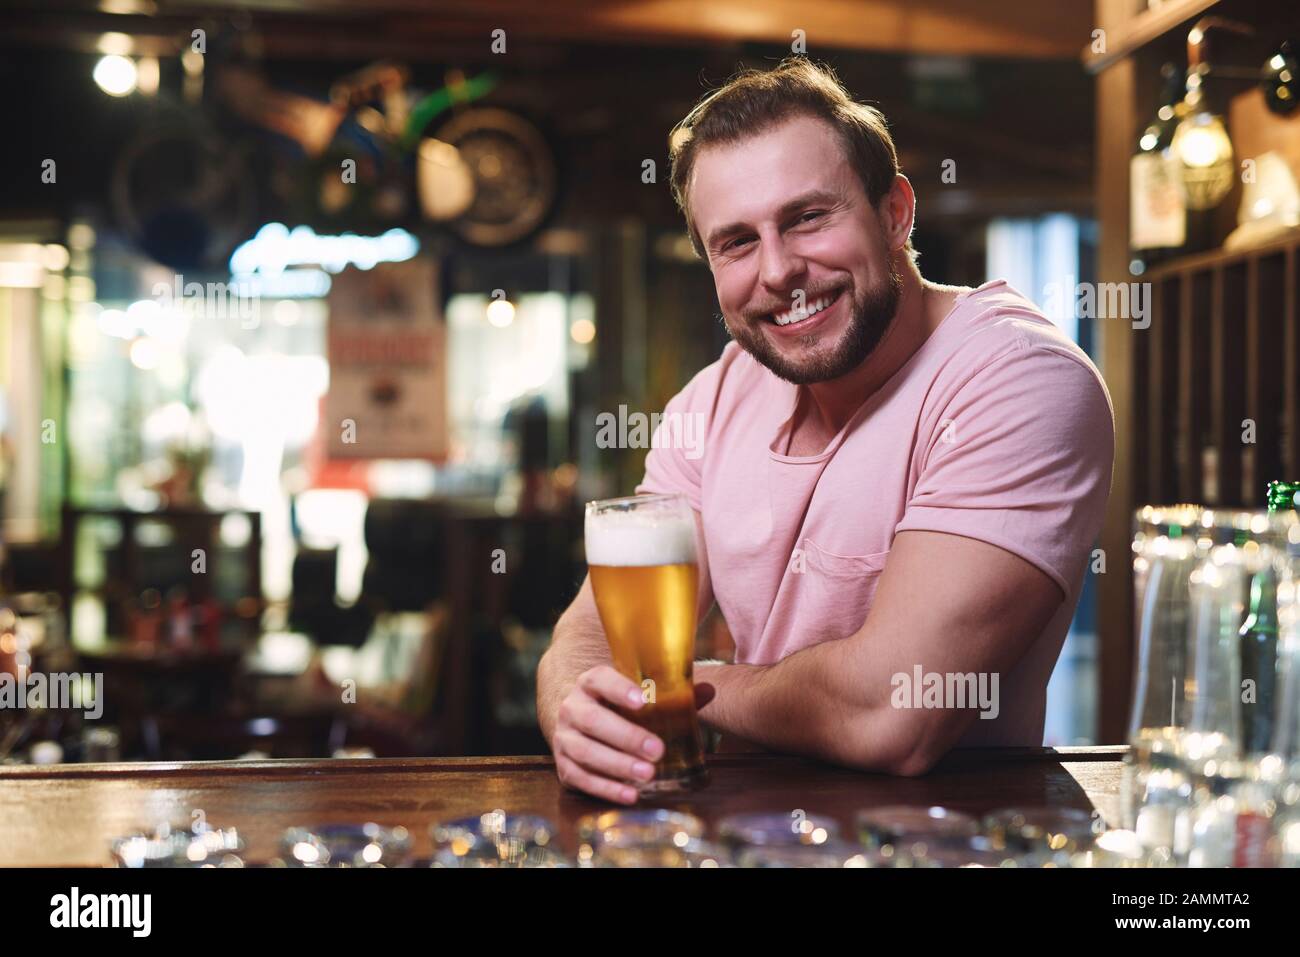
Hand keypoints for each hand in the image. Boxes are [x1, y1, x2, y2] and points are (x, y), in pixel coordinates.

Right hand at [551, 665, 714, 803]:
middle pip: (592, 720)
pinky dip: (606, 788)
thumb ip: (672, 695)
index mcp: (590, 684)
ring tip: (647, 774)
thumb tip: (709, 691)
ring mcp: (563, 737)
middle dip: (625, 736)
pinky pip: (581, 778)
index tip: (642, 700)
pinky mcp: (563, 765)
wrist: (577, 722)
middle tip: (657, 749)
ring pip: (585, 751)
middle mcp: (572, 707)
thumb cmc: (617, 708)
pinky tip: (631, 794)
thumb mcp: (638, 697)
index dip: (619, 689)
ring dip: (617, 765)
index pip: (600, 679)